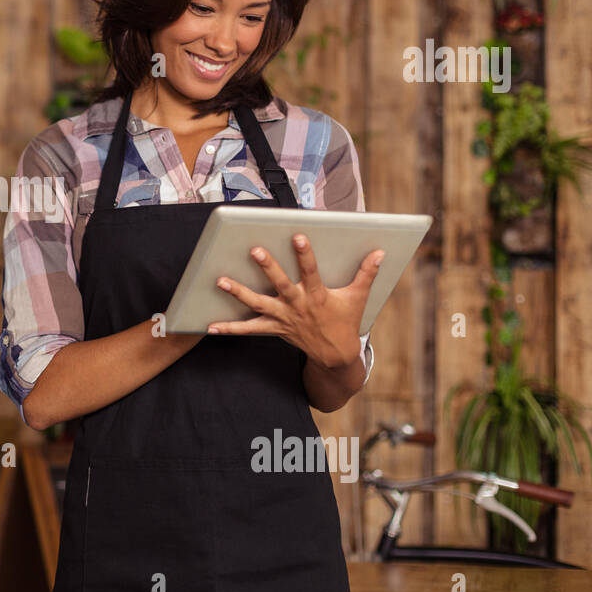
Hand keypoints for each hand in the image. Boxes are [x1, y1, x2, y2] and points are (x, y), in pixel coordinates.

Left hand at [206, 234, 383, 370]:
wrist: (335, 354)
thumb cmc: (345, 321)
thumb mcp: (358, 297)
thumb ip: (367, 273)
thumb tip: (380, 252)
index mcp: (317, 295)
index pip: (312, 271)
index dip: (305, 254)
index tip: (298, 236)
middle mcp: (297, 305)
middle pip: (280, 285)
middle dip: (268, 268)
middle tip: (254, 251)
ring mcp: (283, 318)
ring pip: (258, 304)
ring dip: (238, 293)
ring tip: (221, 281)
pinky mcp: (274, 328)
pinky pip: (249, 329)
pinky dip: (230, 328)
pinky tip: (210, 326)